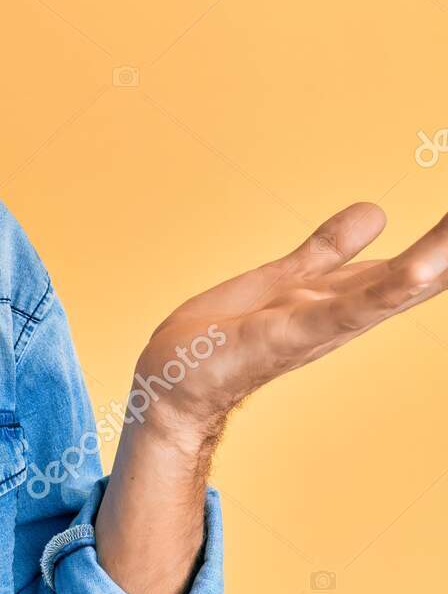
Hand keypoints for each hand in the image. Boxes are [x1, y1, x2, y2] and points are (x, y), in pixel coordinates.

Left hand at [130, 202, 447, 449]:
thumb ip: (330, 249)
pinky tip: (415, 270)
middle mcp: (345, 314)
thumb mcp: (288, 278)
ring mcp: (318, 327)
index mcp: (350, 296)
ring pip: (391, 290)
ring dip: (435, 262)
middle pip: (420, 275)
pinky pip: (340, 311)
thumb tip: (378, 211)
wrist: (172, 382)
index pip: (420, 261)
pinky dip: (379, 292)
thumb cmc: (227, 335)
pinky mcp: (284, 336)